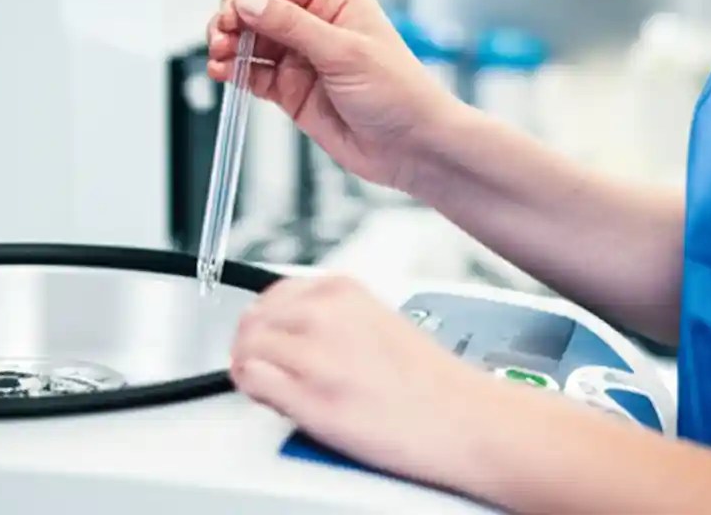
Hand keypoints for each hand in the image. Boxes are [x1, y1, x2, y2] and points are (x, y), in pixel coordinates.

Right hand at [207, 0, 460, 192]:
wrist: (413, 147)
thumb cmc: (398, 93)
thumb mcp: (343, 52)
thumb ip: (291, 25)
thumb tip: (247, 0)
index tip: (230, 16)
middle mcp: (315, 24)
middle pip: (255, 11)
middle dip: (231, 22)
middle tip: (219, 39)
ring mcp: (301, 58)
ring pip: (250, 42)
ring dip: (228, 47)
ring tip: (217, 59)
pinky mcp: (292, 90)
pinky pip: (254, 74)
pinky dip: (233, 72)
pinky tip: (222, 73)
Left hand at [229, 275, 503, 489]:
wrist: (463, 420)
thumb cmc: (430, 382)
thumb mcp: (376, 320)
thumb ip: (330, 316)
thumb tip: (288, 329)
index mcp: (341, 289)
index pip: (272, 295)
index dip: (269, 325)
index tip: (275, 342)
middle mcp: (324, 314)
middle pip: (252, 321)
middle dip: (256, 346)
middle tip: (273, 370)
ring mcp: (314, 355)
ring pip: (246, 349)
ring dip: (254, 370)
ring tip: (281, 389)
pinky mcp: (308, 397)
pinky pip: (250, 382)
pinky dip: (255, 393)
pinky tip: (280, 403)